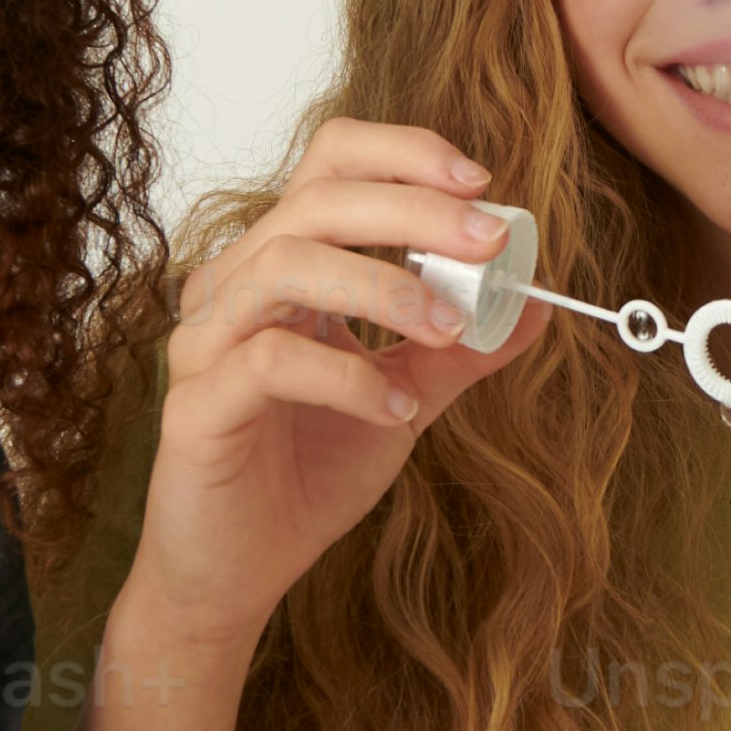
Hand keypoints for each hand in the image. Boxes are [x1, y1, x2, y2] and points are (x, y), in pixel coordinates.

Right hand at [113, 119, 546, 668]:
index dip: (403, 156)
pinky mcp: (194, 403)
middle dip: (413, 211)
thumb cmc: (307, 476)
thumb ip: (459, 352)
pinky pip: (270, 361)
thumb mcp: (404, 402)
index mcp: (281, 267)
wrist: (241, 574)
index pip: (330, 166)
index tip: (482, 184)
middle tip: (490, 241)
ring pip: (286, 264)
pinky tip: (398, 412)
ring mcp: (206, 341)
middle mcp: (234, 287)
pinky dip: (348, 378)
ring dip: (383, 285)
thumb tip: (536, 304)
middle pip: (316, 200)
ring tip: (449, 329)